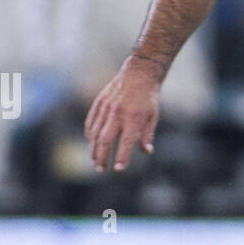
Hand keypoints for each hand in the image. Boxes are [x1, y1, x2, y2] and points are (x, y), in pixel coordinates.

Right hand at [85, 57, 161, 172]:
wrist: (138, 74)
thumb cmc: (148, 98)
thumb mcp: (153, 117)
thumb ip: (147, 135)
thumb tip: (146, 151)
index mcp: (134, 119)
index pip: (126, 142)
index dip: (122, 157)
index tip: (118, 169)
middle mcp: (118, 114)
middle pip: (106, 140)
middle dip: (102, 157)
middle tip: (101, 170)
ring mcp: (106, 108)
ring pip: (96, 133)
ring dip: (94, 149)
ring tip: (95, 161)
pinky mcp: (99, 103)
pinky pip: (91, 122)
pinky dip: (90, 135)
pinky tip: (91, 144)